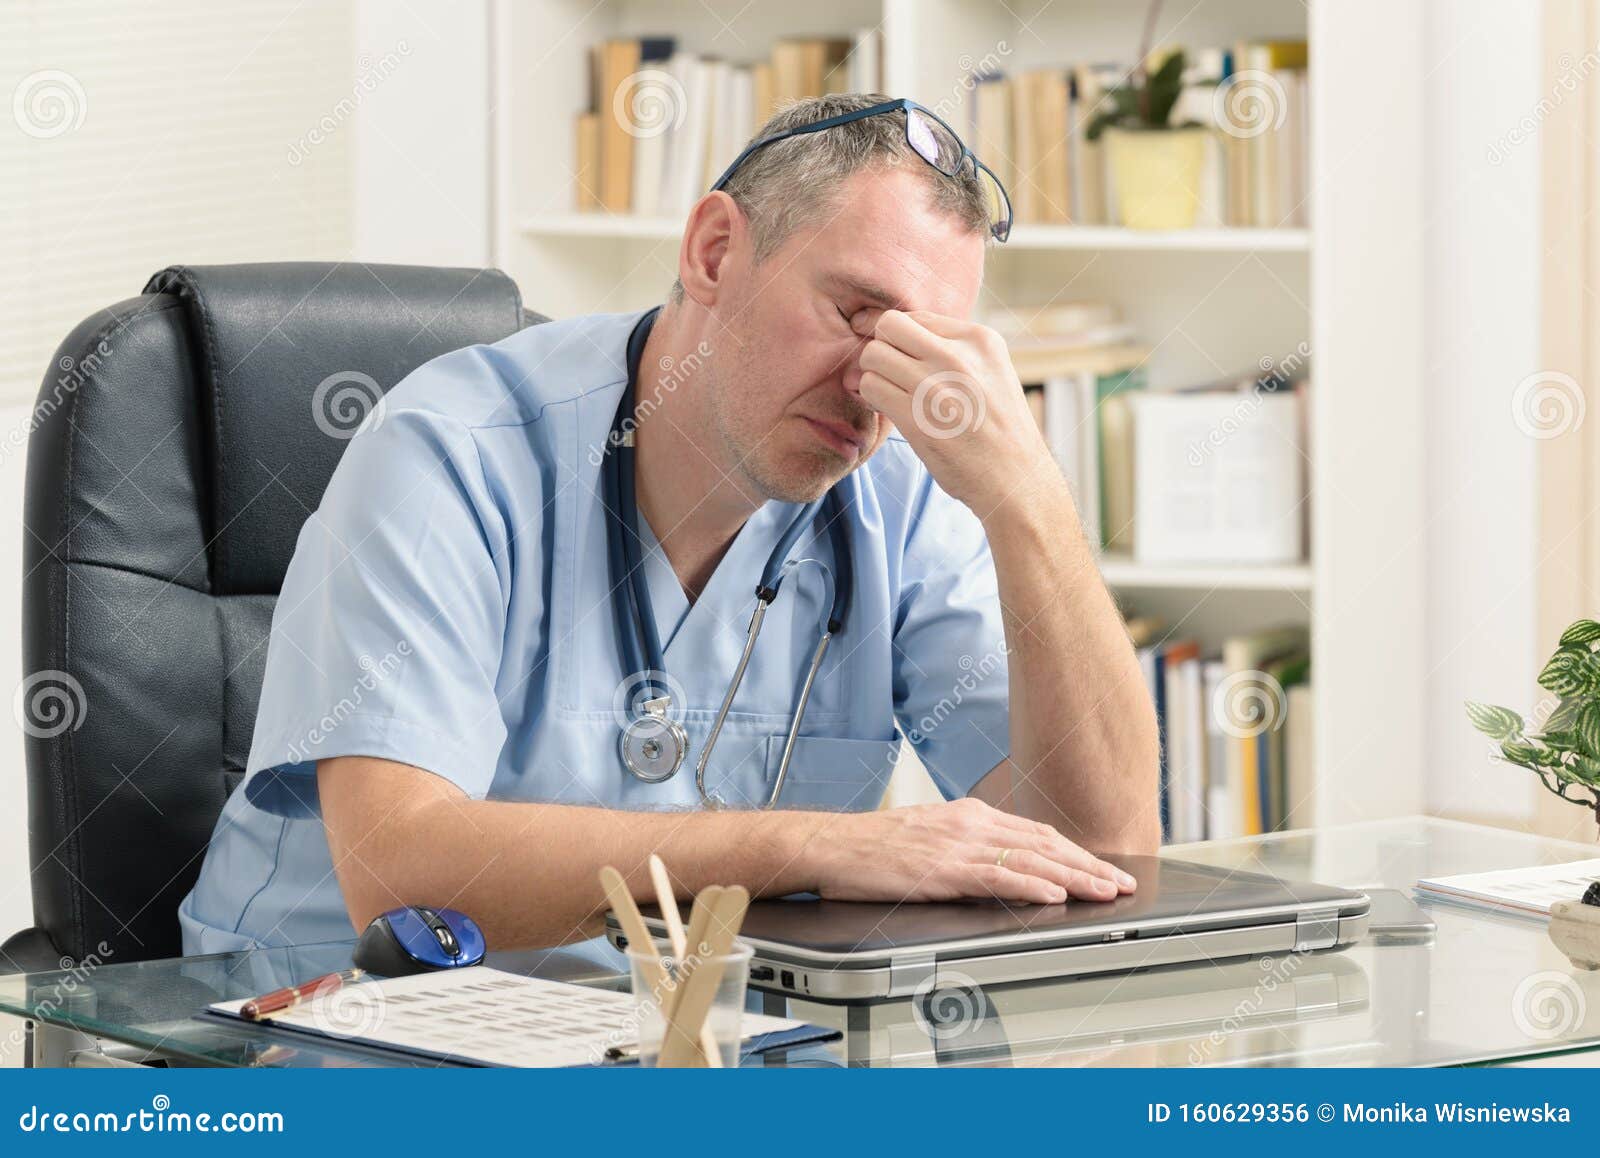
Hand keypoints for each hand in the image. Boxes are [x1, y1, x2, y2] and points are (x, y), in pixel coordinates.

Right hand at [807, 797, 1136, 904]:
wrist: (831, 846)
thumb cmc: (872, 849)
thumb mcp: (929, 838)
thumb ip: (966, 849)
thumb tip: (1001, 869)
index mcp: (970, 816)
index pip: (1036, 833)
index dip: (1075, 852)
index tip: (1103, 867)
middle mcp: (971, 823)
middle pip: (1044, 843)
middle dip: (1089, 864)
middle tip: (1122, 882)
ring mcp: (958, 844)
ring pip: (1031, 858)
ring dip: (1074, 876)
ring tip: (1105, 890)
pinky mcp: (943, 868)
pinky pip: (996, 876)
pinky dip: (1031, 884)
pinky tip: (1055, 894)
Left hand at [852, 309, 1058, 514]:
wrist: (1014, 478)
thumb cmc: (997, 429)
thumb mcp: (991, 372)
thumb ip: (953, 351)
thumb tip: (895, 336)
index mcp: (979, 339)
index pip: (917, 317)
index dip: (900, 336)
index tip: (897, 355)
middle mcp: (957, 355)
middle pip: (889, 326)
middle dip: (881, 347)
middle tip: (888, 373)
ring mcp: (936, 385)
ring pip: (874, 355)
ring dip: (872, 375)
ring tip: (888, 393)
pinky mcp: (916, 416)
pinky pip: (871, 387)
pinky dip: (871, 397)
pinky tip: (887, 409)